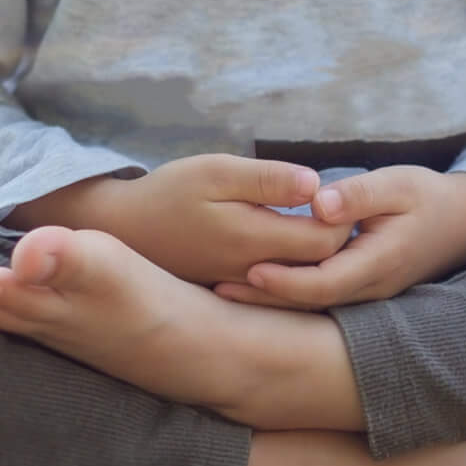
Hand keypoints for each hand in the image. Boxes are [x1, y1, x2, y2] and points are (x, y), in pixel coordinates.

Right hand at [93, 153, 356, 289]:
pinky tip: (292, 240)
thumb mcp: (215, 172)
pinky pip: (282, 288)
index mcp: (253, 239)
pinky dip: (298, 267)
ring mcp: (247, 288)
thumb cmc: (169, 193)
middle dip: (337, 236)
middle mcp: (256, 274)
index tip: (336, 192)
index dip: (342, 216)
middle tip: (336, 204)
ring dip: (320, 254)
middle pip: (322, 266)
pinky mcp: (238, 293)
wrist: (123, 232)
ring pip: (305, 281)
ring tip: (317, 219)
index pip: (326, 241)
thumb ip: (267, 180)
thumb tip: (316, 184)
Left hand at [211, 167, 465, 311]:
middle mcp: (372, 288)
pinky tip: (257, 283)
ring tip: (224, 289)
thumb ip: (357, 195)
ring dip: (272, 299)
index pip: (323, 282)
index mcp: (379, 263)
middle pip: (311, 303)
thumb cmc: (428, 196)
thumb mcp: (397, 184)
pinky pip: (322, 298)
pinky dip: (290, 292)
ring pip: (314, 305)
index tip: (248, 269)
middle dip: (264, 298)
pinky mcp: (364, 289)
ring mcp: (369, 293)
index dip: (284, 281)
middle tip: (216, 288)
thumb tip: (318, 206)